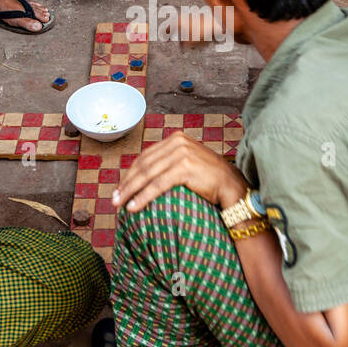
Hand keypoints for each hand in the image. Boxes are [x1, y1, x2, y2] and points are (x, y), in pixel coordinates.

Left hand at [112, 132, 247, 213]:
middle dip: (126, 184)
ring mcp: (181, 153)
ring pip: (147, 175)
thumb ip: (169, 163)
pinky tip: (133, 207)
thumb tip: (145, 176)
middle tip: (115, 199)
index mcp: (176, 139)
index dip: (130, 174)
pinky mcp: (185, 167)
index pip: (145, 157)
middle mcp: (177, 142)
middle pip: (143, 165)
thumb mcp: (188, 164)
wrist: (232, 186)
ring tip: (120, 205)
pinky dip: (143, 197)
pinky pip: (157, 185)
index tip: (120, 189)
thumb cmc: (210, 180)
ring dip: (130, 192)